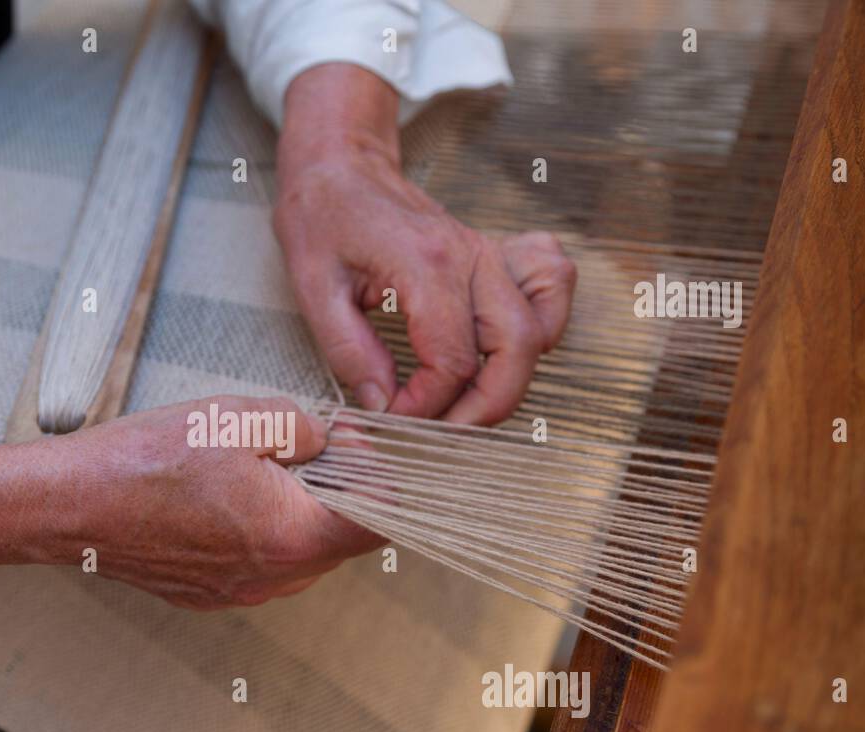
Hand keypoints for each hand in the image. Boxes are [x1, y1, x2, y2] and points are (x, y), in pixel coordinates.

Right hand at [0, 398, 380, 608]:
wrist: (67, 507)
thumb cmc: (145, 462)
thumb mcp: (241, 417)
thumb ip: (308, 430)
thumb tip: (334, 444)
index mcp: (294, 538)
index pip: (380, 523)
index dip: (388, 481)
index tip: (374, 451)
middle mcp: (274, 579)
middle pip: (341, 538)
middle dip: (340, 490)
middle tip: (313, 442)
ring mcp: (240, 592)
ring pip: (301, 550)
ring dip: (299, 509)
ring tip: (261, 463)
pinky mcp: (210, 594)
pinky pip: (261, 562)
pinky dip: (262, 528)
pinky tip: (227, 492)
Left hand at [274, 64, 576, 424]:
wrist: (340, 166)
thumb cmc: (323, 217)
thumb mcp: (313, 289)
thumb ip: (349, 353)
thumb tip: (380, 405)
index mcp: (426, 265)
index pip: (452, 361)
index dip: (428, 407)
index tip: (392, 417)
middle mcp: (472, 257)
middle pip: (515, 350)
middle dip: (484, 409)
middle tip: (440, 433)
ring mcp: (492, 253)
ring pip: (543, 325)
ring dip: (515, 376)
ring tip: (468, 399)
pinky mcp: (498, 253)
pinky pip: (552, 284)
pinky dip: (544, 322)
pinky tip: (505, 343)